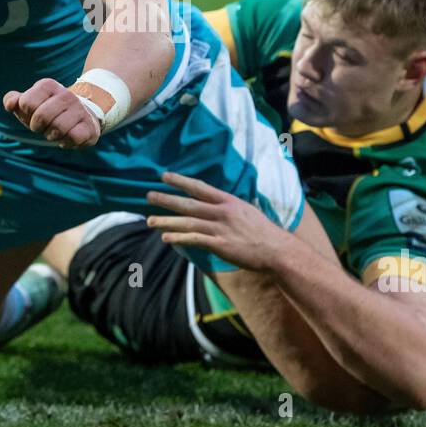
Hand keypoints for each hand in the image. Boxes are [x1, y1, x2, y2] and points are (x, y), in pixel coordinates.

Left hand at [3, 78, 101, 148]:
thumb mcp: (30, 103)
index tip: (32, 115)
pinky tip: (65, 139)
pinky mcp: (89, 126)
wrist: (81, 114)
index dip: (25, 114)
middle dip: (37, 127)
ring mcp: (80, 110)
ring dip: (51, 135)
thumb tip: (10, 104)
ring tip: (53, 133)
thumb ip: (14, 100)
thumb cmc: (48, 110)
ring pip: (58, 127)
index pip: (26, 102)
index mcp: (49, 86)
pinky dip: (65, 143)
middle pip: (41, 116)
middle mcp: (66, 95)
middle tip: (41, 127)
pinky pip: (73, 137)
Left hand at [146, 171, 289, 272]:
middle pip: (189, 203)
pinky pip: (195, 240)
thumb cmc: (263, 232)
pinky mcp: (220, 245)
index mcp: (228, 201)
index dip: (181, 181)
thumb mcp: (246, 212)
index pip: (200, 187)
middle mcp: (222, 212)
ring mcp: (220, 228)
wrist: (277, 250)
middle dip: (167, 199)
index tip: (164, 176)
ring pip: (188, 222)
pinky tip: (166, 237)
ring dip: (166, 221)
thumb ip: (230, 208)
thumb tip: (218, 205)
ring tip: (149, 220)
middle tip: (148, 196)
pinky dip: (179, 237)